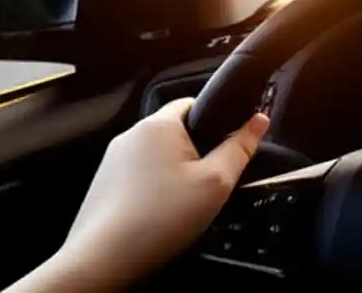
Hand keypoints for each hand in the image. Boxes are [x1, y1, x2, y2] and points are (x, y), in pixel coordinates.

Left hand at [7, 98, 268, 292]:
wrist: (103, 259)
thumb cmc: (164, 215)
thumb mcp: (216, 182)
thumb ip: (240, 148)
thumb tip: (260, 119)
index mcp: (159, 124)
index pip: (193, 103)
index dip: (216, 120)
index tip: (227, 148)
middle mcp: (131, 134)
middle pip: (175, 132)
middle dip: (195, 151)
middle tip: (210, 181)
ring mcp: (111, 159)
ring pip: (157, 155)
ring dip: (173, 170)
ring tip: (184, 202)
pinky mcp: (102, 183)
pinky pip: (138, 174)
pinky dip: (152, 187)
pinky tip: (159, 212)